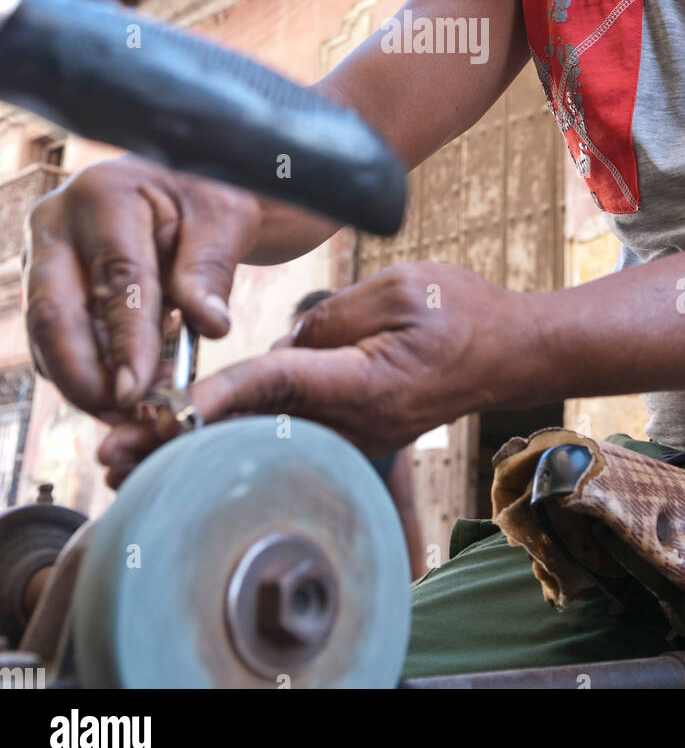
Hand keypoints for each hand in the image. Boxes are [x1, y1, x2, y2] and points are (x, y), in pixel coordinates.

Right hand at [23, 156, 263, 417]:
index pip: (114, 277)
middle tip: (124, 415)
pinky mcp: (45, 287)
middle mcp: (56, 223)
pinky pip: (58, 341)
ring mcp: (42, 256)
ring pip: (48, 336)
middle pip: (53, 312)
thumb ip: (211, 269)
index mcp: (103, 194)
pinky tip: (130, 393)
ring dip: (88, 382)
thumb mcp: (224, 218)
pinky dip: (90, 373)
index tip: (138, 390)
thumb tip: (211, 326)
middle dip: (83, 375)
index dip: (126, 340)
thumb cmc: (207, 196)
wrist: (186, 190)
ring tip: (138, 411)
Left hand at [97, 263, 533, 487]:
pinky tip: (185, 441)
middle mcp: (355, 421)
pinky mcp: (351, 430)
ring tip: (127, 457)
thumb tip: (281, 347)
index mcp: (367, 382)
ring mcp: (353, 433)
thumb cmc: (460, 311)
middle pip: (254, 432)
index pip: (277, 385)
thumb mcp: (398, 289)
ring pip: (263, 441)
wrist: (507, 350)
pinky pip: (283, 433)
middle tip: (115, 453)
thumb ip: (330, 318)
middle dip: (182, 442)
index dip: (217, 396)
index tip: (165, 409)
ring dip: (194, 448)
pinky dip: (229, 438)